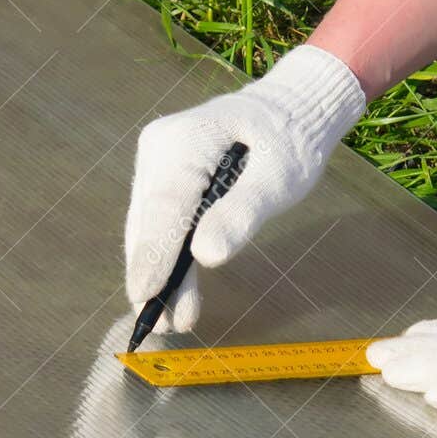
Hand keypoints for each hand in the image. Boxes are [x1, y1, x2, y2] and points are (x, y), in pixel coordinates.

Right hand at [123, 45, 365, 332]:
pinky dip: (168, 258)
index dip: (155, 255)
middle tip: (166, 328)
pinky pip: (161, 222)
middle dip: (156, 276)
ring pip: (151, 227)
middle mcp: (160, 149)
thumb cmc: (290, 140)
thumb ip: (241, 213)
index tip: (146, 296)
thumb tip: (205, 256)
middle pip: (151, 222)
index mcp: (185, 140)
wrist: (290, 109)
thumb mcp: (277, 179)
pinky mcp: (166, 177)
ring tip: (173, 323)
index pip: (165, 206)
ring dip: (161, 275)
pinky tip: (175, 294)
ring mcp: (159, 163)